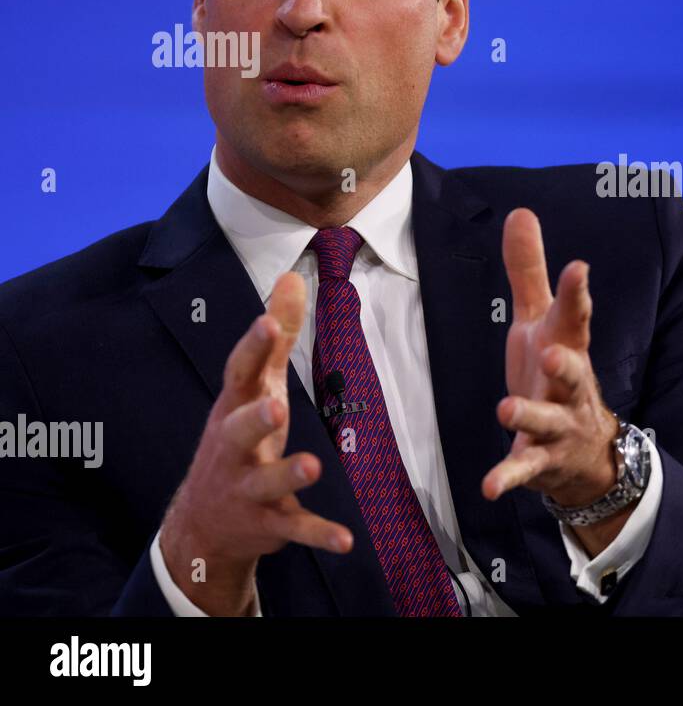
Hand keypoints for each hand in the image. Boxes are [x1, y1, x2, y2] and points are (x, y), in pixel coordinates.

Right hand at [159, 272, 353, 614]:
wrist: (202, 524)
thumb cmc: (238, 439)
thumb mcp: (254, 386)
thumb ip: (276, 335)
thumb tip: (289, 276)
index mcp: (234, 408)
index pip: (240, 373)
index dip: (252, 347)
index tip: (267, 321)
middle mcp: (235, 448)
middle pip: (239, 430)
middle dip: (254, 418)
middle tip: (274, 405)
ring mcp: (248, 488)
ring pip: (266, 482)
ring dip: (287, 473)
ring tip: (313, 466)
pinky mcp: (268, 523)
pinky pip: (295, 527)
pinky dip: (319, 534)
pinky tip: (346, 540)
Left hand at [482, 209, 628, 548]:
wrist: (587, 453)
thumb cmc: (555, 373)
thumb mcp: (540, 321)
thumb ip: (527, 270)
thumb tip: (520, 210)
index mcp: (566, 345)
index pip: (575, 316)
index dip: (577, 292)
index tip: (579, 267)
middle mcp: (568, 384)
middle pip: (572, 370)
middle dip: (565, 362)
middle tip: (552, 351)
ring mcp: (557, 424)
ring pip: (545, 420)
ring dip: (527, 414)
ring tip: (504, 408)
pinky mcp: (541, 459)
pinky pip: (524, 469)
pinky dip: (508, 476)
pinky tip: (489, 486)